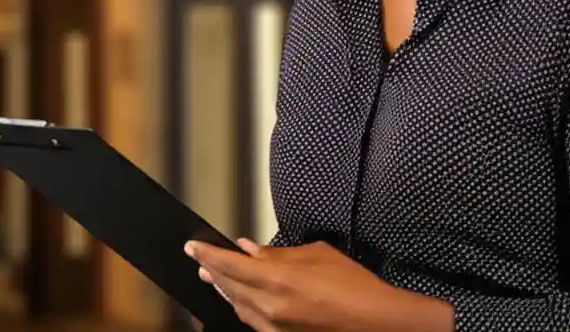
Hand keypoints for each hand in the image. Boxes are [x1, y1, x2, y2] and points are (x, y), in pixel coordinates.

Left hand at [184, 238, 454, 331]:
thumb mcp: (316, 255)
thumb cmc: (354, 286)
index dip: (206, 254)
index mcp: (277, 280)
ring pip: (238, 306)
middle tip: (199, 260)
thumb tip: (249, 249)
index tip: (192, 246)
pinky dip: (243, 306)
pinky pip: (253, 321)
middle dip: (212, 271)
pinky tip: (242, 297)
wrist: (377, 323)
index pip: (228, 264)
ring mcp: (275, 327)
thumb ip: (277, 254)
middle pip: (228, 287)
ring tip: (214, 277)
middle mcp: (270, 306)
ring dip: (225, 290)